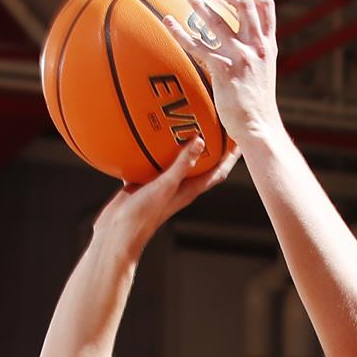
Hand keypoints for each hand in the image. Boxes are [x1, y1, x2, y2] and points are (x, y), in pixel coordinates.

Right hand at [91, 134, 238, 251]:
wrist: (117, 232)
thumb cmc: (143, 216)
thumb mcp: (165, 187)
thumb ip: (181, 165)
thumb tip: (200, 142)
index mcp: (189, 190)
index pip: (217, 172)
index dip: (230, 157)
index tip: (239, 139)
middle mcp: (178, 187)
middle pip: (201, 165)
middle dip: (211, 147)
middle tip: (214, 125)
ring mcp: (161, 185)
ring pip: (176, 162)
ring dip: (182, 145)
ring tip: (183, 124)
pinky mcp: (144, 183)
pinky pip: (152, 162)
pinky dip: (153, 149)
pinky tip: (148, 135)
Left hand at [163, 0, 281, 141]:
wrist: (258, 127)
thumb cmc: (256, 106)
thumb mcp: (263, 74)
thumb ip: (254, 55)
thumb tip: (236, 46)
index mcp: (268, 46)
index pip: (266, 6)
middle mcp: (257, 47)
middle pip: (244, 4)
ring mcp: (241, 57)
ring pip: (218, 20)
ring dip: (200, 4)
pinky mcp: (224, 70)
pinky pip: (197, 45)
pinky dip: (180, 32)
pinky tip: (168, 24)